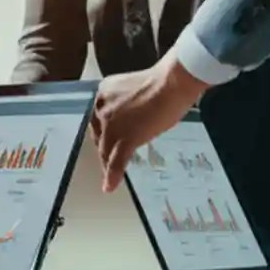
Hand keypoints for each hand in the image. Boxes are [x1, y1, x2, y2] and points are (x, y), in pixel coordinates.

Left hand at [91, 49, 209, 192]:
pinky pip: (116, 160)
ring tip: (109, 178)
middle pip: (100, 135)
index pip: (98, 118)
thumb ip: (127, 103)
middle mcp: (102, 108)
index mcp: (104, 92)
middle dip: (105, 149)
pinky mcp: (126, 138)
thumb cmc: (162, 83)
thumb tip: (133, 117)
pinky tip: (110, 187)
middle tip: (109, 159)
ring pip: (106, 149)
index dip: (103, 133)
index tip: (107, 141)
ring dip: (107, 165)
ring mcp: (113, 124)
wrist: (171, 84)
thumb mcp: (134, 89)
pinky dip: (113, 175)